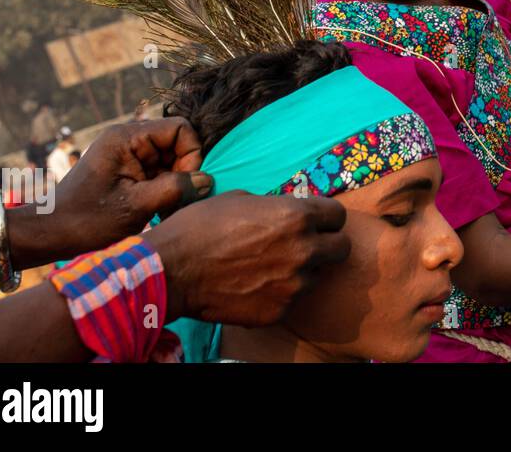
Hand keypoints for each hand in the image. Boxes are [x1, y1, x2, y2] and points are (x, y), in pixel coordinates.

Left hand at [49, 117, 212, 255]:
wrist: (50, 234)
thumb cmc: (86, 220)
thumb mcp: (135, 206)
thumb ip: (175, 189)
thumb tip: (207, 181)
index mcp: (126, 138)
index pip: (179, 129)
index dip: (191, 154)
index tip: (185, 183)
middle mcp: (128, 140)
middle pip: (177, 144)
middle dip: (183, 172)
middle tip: (176, 201)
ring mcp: (128, 155)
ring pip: (171, 161)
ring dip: (174, 184)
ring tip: (165, 209)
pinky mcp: (128, 171)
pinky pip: (159, 173)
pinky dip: (164, 190)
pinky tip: (157, 210)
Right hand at [146, 191, 350, 324]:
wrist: (170, 271)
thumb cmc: (200, 227)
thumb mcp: (241, 199)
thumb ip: (276, 207)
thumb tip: (287, 211)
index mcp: (296, 216)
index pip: (338, 215)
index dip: (326, 217)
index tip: (315, 221)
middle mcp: (303, 250)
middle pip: (341, 249)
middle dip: (327, 244)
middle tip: (306, 246)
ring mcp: (293, 285)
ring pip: (316, 276)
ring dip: (301, 271)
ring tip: (270, 267)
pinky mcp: (278, 311)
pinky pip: (291, 299)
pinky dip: (279, 293)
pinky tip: (254, 286)